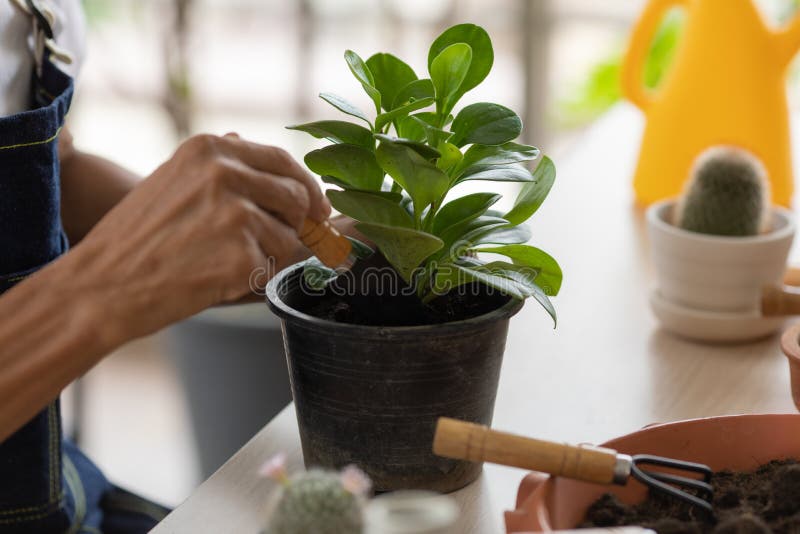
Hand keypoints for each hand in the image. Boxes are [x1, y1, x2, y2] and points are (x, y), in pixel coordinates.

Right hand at [62, 133, 329, 344]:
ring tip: (224, 263)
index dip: (307, 186)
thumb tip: (274, 163)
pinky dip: (255, 280)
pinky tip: (216, 280)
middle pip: (297, 197)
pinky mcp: (242, 256)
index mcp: (211, 148)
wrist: (101, 286)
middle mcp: (226, 173)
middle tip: (283, 245)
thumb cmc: (139, 239)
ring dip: (272, 256)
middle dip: (300, 225)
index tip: (318, 209)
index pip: (282, 159)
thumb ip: (225, 168)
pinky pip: (274, 270)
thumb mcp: (175, 180)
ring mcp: (236, 214)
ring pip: (290, 238)